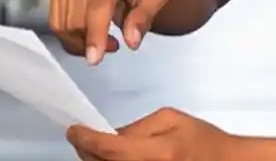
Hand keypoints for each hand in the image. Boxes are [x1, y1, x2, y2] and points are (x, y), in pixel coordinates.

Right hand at [49, 0, 168, 64]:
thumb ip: (144, 17)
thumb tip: (131, 41)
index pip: (99, 5)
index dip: (95, 33)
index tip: (94, 59)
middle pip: (78, 20)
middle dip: (94, 42)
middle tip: (115, 44)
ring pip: (64, 25)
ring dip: (81, 42)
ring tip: (104, 39)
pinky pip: (56, 24)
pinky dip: (70, 37)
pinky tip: (88, 33)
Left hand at [66, 108, 241, 160]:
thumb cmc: (202, 140)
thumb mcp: (169, 119)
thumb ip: (135, 128)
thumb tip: (109, 135)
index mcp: (157, 153)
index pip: (108, 148)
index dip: (85, 139)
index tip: (73, 129)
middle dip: (85, 151)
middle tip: (80, 137)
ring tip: (94, 148)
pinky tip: (109, 158)